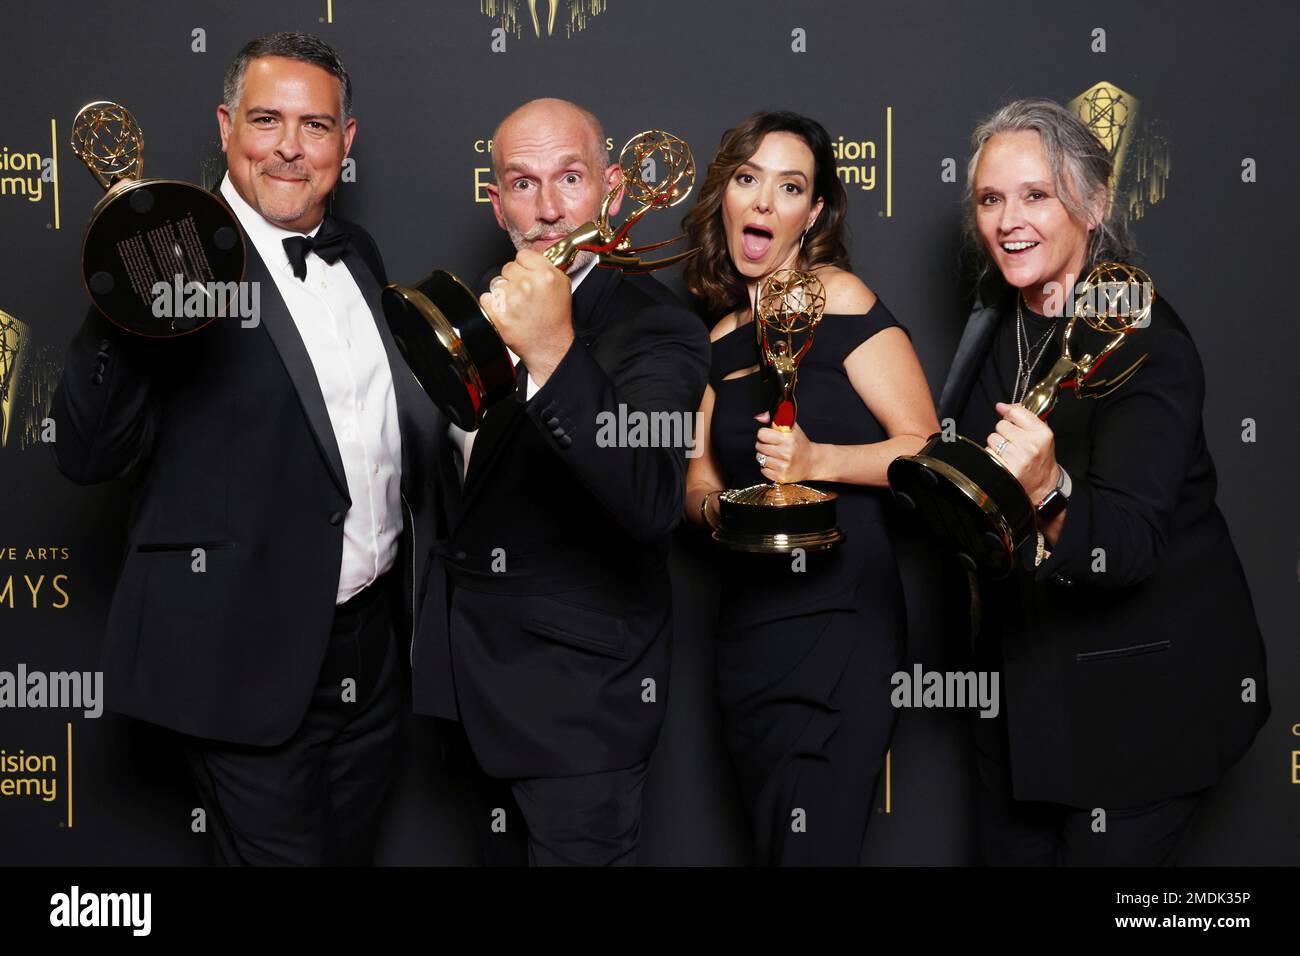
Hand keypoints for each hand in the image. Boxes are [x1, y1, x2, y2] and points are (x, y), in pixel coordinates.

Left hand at [478, 248, 574, 387]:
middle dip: (514, 279)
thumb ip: (546, 266)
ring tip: (516, 306)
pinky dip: (493, 306)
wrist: (549, 345)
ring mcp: (510, 299)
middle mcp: (526, 284)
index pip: (522, 255)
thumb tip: (530, 257)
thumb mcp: (562, 285)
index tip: (527, 276)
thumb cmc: (555, 319)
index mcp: (544, 275)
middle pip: (507, 268)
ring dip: (503, 293)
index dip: (524, 266)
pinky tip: (506, 313)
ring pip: (497, 284)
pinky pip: (486, 298)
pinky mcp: (497, 313)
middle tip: (524, 295)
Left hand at [755, 411, 821, 483]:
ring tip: (775, 455)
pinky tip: (776, 464)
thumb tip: (760, 417)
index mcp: (788, 438)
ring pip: (760, 458)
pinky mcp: (781, 477)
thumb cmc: (800, 443)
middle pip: (759, 446)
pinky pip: (763, 470)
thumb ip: (776, 419)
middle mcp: (786, 453)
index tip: (770, 436)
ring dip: (765, 456)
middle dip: (764, 445)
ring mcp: (783, 466)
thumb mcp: (791, 427)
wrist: (812, 462)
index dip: (765, 434)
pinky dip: (767, 467)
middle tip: (773, 446)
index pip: (762, 434)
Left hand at [986, 402, 1059, 503]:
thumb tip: (1003, 406)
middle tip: (1013, 440)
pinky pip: (988, 453)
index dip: (1008, 411)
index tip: (1004, 411)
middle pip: (1001, 425)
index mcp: (1041, 434)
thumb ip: (1026, 417)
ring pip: (993, 438)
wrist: (1043, 484)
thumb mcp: (1042, 434)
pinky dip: (992, 455)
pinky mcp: (1005, 469)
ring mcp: (1017, 459)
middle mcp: (1030, 446)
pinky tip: (1003, 460)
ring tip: (1008, 451)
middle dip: (1004, 431)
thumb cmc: (1041, 458)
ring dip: (996, 443)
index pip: (1017, 412)